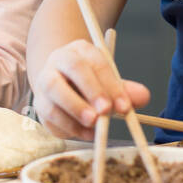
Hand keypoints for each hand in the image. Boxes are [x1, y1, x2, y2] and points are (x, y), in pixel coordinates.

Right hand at [31, 38, 150, 140]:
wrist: (61, 87)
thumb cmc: (90, 84)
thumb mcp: (109, 84)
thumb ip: (125, 91)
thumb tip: (143, 97)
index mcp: (81, 50)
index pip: (97, 62)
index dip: (111, 85)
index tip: (125, 107)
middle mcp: (60, 59)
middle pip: (74, 68)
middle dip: (92, 90)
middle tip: (106, 111)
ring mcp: (45, 79)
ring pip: (54, 89)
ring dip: (75, 107)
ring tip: (93, 123)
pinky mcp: (39, 101)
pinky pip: (49, 112)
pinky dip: (68, 125)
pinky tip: (86, 133)